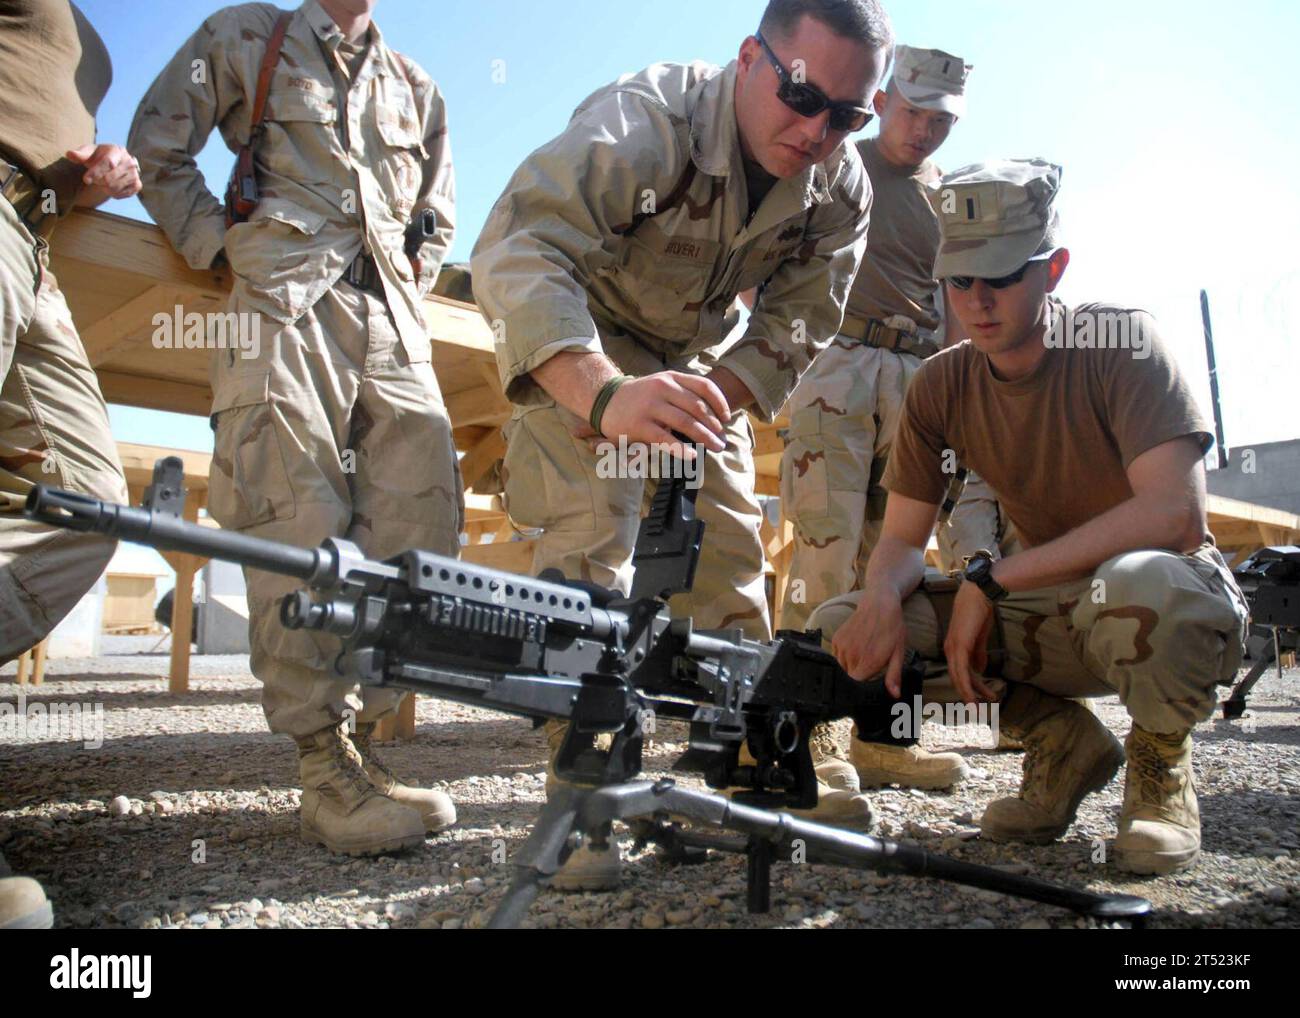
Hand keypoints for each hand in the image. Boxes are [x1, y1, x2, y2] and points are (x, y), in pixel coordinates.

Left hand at [65, 143, 141, 203]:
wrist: (114, 164)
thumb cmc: (98, 158)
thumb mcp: (88, 154)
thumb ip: (79, 155)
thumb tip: (70, 154)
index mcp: (117, 150)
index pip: (108, 163)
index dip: (96, 172)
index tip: (85, 180)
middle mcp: (130, 161)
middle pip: (110, 178)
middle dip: (98, 181)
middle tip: (95, 178)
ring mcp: (135, 174)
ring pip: (114, 187)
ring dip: (104, 187)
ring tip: (102, 182)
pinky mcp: (137, 185)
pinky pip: (121, 194)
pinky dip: (113, 193)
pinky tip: (110, 187)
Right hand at [599, 370, 729, 458]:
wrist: (605, 399)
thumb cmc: (641, 396)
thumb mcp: (662, 384)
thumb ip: (684, 393)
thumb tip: (714, 416)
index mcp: (671, 377)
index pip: (704, 387)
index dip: (720, 403)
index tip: (727, 419)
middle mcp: (662, 388)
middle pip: (698, 407)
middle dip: (714, 426)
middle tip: (722, 441)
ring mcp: (650, 406)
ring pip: (686, 423)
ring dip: (705, 437)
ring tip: (715, 448)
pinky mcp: (639, 424)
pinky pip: (665, 439)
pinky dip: (681, 449)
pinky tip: (692, 456)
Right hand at [830, 587, 908, 693]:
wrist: (880, 604)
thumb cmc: (892, 628)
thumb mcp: (898, 653)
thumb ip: (894, 676)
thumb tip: (895, 695)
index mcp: (867, 663)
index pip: (856, 687)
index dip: (861, 689)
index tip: (867, 686)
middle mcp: (851, 657)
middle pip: (849, 678)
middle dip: (859, 676)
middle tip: (870, 665)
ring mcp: (842, 647)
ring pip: (843, 667)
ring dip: (852, 666)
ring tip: (865, 653)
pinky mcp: (837, 640)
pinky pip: (837, 656)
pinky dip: (845, 656)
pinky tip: (857, 646)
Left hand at [943, 580, 997, 702]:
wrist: (979, 595)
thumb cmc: (979, 613)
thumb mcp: (979, 637)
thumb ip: (978, 654)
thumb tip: (980, 670)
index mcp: (953, 648)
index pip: (959, 672)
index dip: (968, 686)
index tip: (979, 698)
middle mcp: (950, 650)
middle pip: (957, 678)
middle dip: (968, 694)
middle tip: (978, 709)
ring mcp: (954, 649)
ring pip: (958, 678)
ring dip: (968, 694)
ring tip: (977, 709)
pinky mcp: (960, 646)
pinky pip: (961, 671)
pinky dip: (967, 686)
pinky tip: (973, 696)